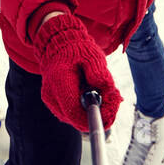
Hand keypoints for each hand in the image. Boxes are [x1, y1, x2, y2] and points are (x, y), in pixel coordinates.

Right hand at [32, 13, 120, 131]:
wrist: (59, 45)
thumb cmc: (76, 50)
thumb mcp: (92, 56)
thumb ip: (99, 73)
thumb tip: (108, 91)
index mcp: (59, 81)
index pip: (74, 112)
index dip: (95, 116)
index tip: (111, 109)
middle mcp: (51, 95)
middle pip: (76, 120)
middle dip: (97, 114)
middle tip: (112, 100)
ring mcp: (51, 101)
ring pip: (75, 119)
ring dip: (91, 112)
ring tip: (103, 94)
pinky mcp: (54, 103)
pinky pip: (72, 114)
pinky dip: (84, 109)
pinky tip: (93, 95)